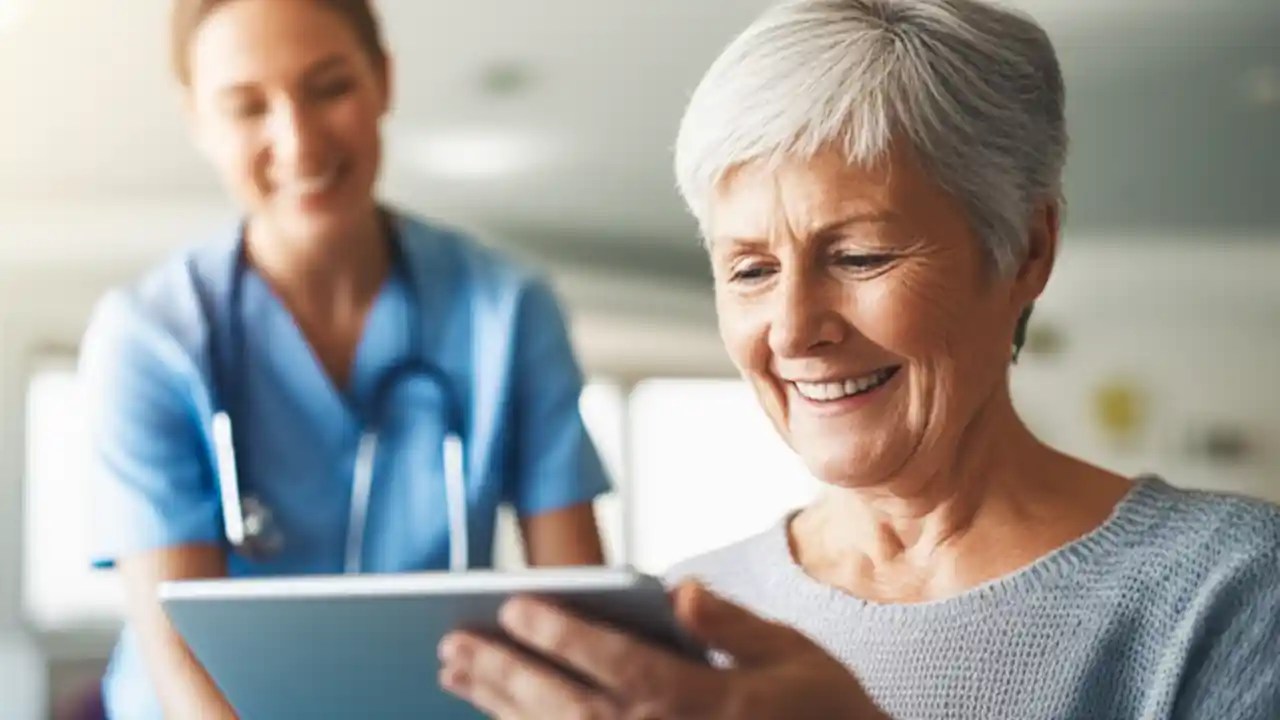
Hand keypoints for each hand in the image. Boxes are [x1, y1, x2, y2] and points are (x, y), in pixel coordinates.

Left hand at [438, 581, 884, 718]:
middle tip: (452, 644)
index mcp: (703, 702)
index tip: (512, 606)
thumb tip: (679, 592)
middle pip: (567, 706)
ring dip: (502, 707)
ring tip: (457, 674)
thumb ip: (731, 626)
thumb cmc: (826, 715)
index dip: (559, 632)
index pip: (615, 662)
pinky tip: (501, 719)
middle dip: (504, 672)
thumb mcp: (794, 658)